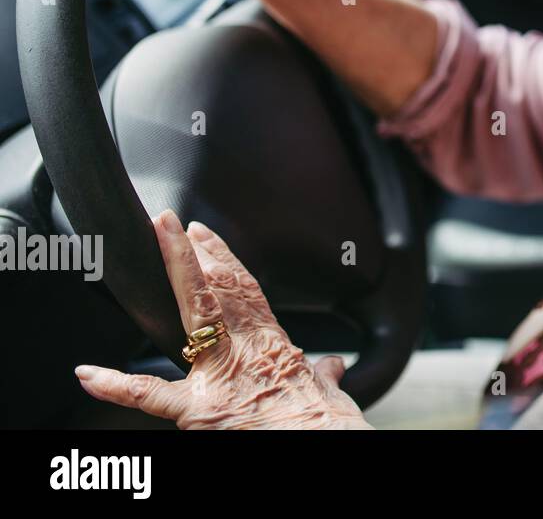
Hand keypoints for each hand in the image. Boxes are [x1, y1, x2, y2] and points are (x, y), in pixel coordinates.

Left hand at [74, 210, 369, 428]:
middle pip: (219, 290)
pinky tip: (88, 373)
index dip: (226, 261)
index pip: (247, 291)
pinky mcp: (199, 409)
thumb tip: (331, 368)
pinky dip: (115, 386)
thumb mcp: (328, 391)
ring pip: (195, 313)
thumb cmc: (326, 423)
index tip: (205, 237)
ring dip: (178, 274)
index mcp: (274, 346)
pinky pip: (148, 396)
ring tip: (157, 242)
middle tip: (170, 225)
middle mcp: (246, 351)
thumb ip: (324, 375)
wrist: (323, 441)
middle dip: (195, 255)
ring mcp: (220, 375)